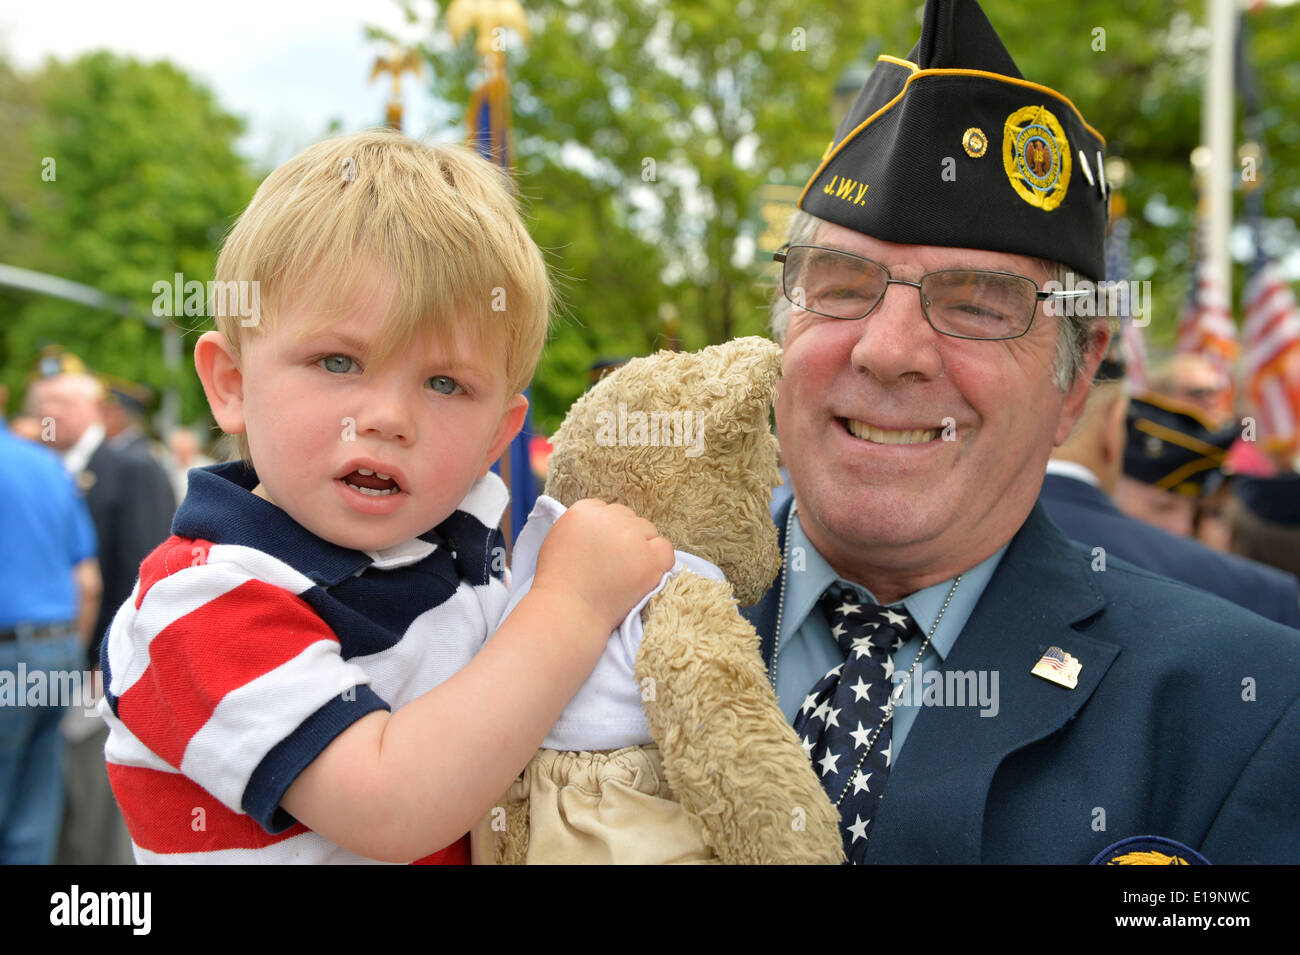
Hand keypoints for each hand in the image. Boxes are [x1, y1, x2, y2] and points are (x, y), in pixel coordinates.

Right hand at [532, 499, 674, 635]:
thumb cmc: (560, 584)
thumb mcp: (559, 540)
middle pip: (629, 519)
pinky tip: (644, 576)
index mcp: (584, 510)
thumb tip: (602, 525)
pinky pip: (666, 549)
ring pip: (648, 532)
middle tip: (614, 567)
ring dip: (641, 549)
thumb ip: (581, 527)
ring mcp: (631, 536)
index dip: (606, 533)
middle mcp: (609, 517)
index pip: (607, 510)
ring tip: (624, 575)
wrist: (568, 611)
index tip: (602, 552)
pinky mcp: (650, 557)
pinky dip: (660, 562)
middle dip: (624, 539)